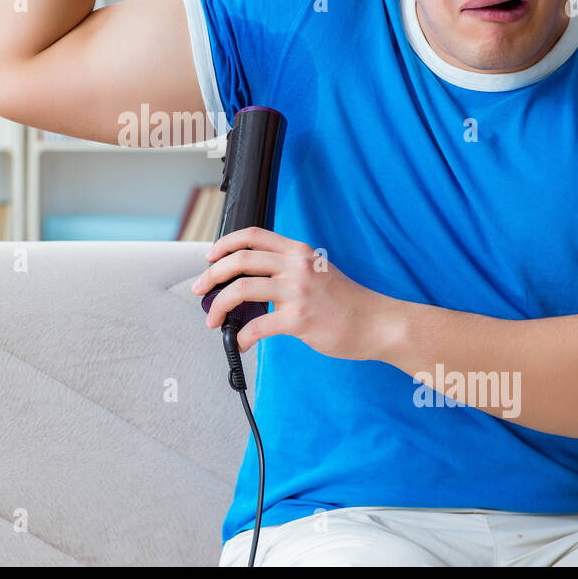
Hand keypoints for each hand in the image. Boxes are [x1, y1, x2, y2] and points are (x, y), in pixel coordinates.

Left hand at [190, 227, 388, 359]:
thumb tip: (253, 282)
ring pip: (241, 289)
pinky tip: (240, 343)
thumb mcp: (317, 271)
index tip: (210, 258)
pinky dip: (241, 336)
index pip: (252, 235)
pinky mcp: (299, 319)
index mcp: (298, 251)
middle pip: (240, 260)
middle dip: (212, 276)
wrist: (377, 322)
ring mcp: (298, 291)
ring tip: (213, 319)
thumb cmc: (347, 302)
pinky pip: (257, 326)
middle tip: (200, 289)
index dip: (224, 244)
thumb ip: (289, 269)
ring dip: (219, 306)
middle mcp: (296, 265)